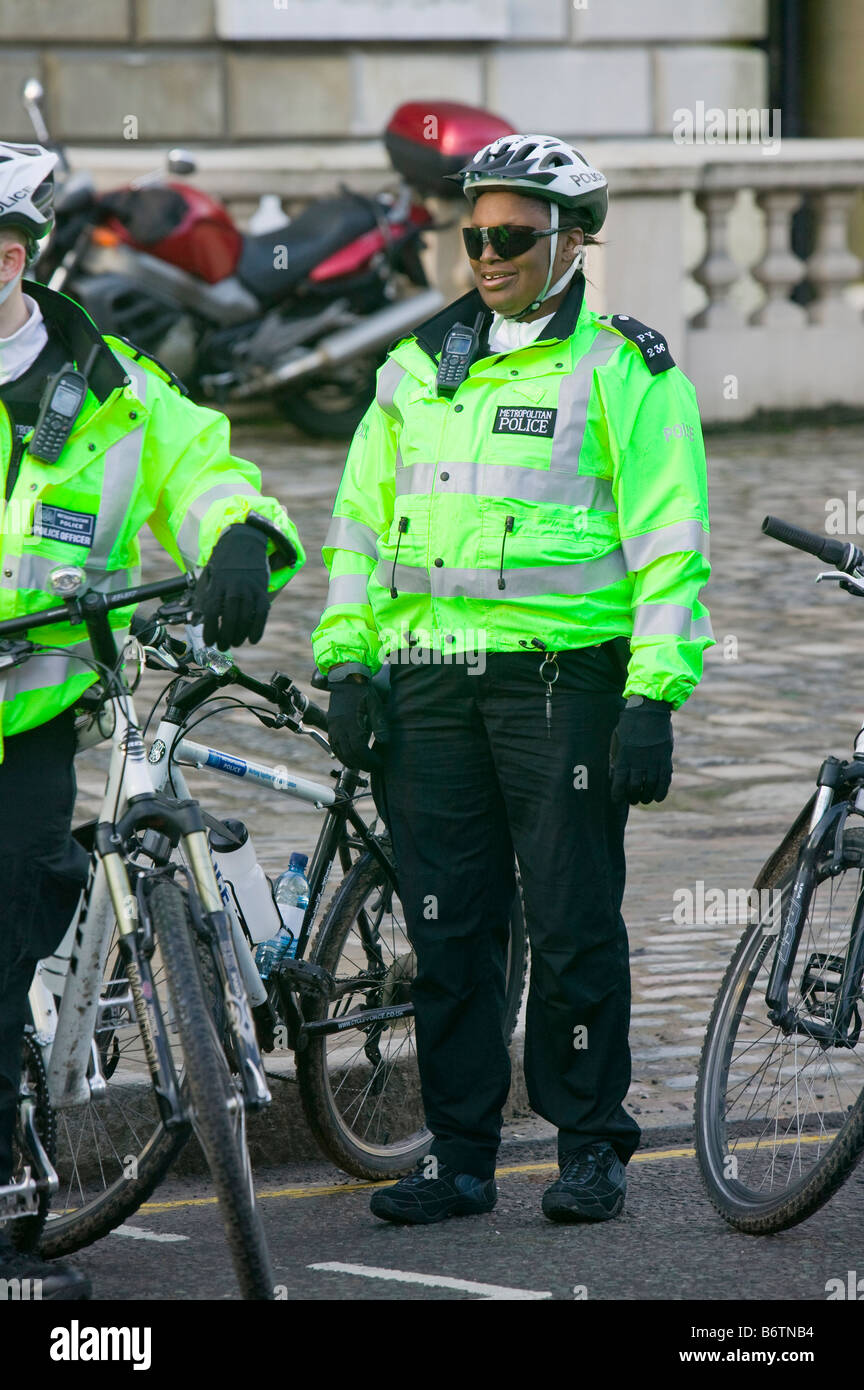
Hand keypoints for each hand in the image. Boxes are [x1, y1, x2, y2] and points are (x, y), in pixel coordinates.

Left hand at [195, 523, 269, 650]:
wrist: (245, 542)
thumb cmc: (223, 562)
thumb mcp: (209, 576)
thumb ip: (203, 597)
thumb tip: (195, 620)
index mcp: (218, 584)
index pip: (213, 611)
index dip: (210, 629)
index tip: (209, 642)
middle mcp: (234, 587)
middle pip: (230, 618)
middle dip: (225, 637)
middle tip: (222, 646)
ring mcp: (249, 589)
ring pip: (246, 618)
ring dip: (240, 635)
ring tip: (235, 643)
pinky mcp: (261, 590)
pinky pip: (261, 614)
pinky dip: (257, 629)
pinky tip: (252, 639)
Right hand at [327, 676, 388, 771]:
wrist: (346, 678)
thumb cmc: (363, 691)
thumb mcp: (376, 705)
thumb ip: (380, 724)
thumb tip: (384, 742)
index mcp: (351, 723)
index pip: (359, 750)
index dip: (369, 760)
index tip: (379, 764)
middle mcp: (340, 728)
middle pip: (349, 755)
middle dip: (362, 764)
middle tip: (373, 767)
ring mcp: (334, 727)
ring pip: (339, 752)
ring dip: (351, 762)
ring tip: (363, 765)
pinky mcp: (331, 725)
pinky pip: (334, 745)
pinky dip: (341, 754)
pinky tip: (349, 757)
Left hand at [610, 700, 672, 804]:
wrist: (650, 709)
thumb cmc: (629, 724)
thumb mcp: (617, 739)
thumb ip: (616, 758)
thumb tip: (613, 775)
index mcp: (624, 756)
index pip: (620, 782)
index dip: (618, 794)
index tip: (617, 799)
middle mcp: (639, 760)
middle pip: (635, 787)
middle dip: (633, 797)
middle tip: (633, 799)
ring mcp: (654, 760)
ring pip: (650, 786)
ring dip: (647, 796)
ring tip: (644, 799)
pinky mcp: (665, 758)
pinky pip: (664, 779)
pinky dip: (662, 791)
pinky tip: (658, 797)